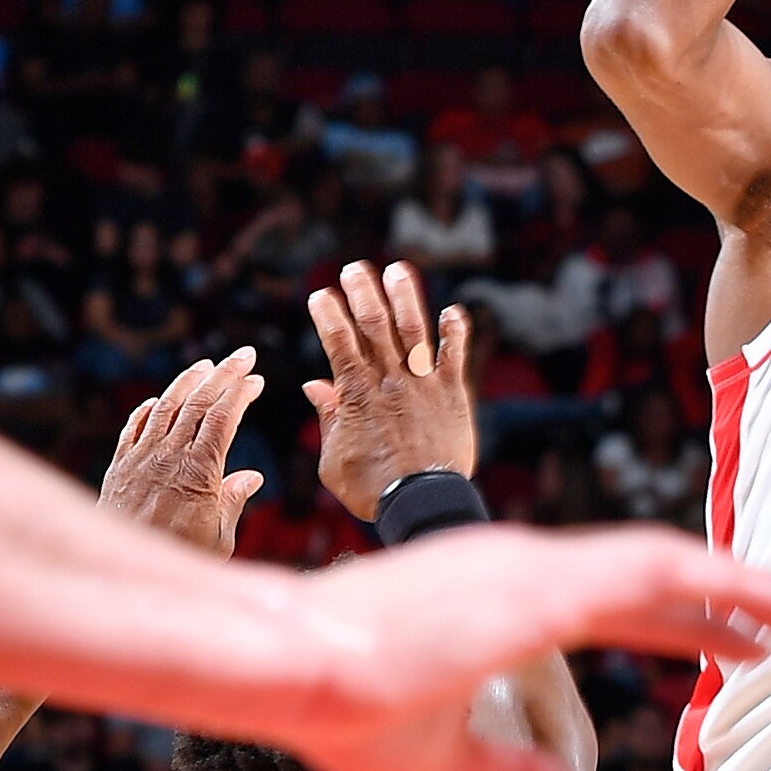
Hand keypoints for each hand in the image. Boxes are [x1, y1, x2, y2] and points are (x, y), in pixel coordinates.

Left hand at [97, 353, 263, 557]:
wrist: (124, 573)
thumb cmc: (181, 558)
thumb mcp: (220, 537)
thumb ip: (233, 501)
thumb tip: (251, 477)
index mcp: (200, 471)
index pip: (223, 418)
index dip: (240, 393)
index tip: (256, 379)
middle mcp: (169, 457)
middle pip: (198, 403)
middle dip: (223, 374)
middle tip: (243, 355)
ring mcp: (141, 458)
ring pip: (165, 408)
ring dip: (186, 382)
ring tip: (204, 366)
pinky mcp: (120, 467)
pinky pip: (133, 428)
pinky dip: (147, 410)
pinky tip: (157, 401)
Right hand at [269, 523, 770, 770]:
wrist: (284, 666)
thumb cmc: (338, 704)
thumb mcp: (441, 754)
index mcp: (502, 599)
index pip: (614, 602)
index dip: (681, 621)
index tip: (739, 638)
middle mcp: (522, 569)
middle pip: (646, 577)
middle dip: (722, 598)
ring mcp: (527, 570)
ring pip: (656, 563)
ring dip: (731, 583)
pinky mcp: (531, 587)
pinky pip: (640, 572)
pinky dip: (703, 579)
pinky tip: (749, 597)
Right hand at [304, 259, 476, 521]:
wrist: (421, 502)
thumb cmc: (372, 488)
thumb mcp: (334, 458)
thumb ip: (328, 417)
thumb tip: (315, 385)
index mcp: (356, 394)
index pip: (338, 342)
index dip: (329, 315)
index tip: (320, 295)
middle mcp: (390, 381)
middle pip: (374, 326)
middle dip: (362, 293)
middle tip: (354, 269)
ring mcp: (422, 384)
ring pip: (413, 330)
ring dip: (405, 297)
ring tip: (398, 270)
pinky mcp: (452, 394)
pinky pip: (454, 357)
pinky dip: (455, 334)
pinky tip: (454, 311)